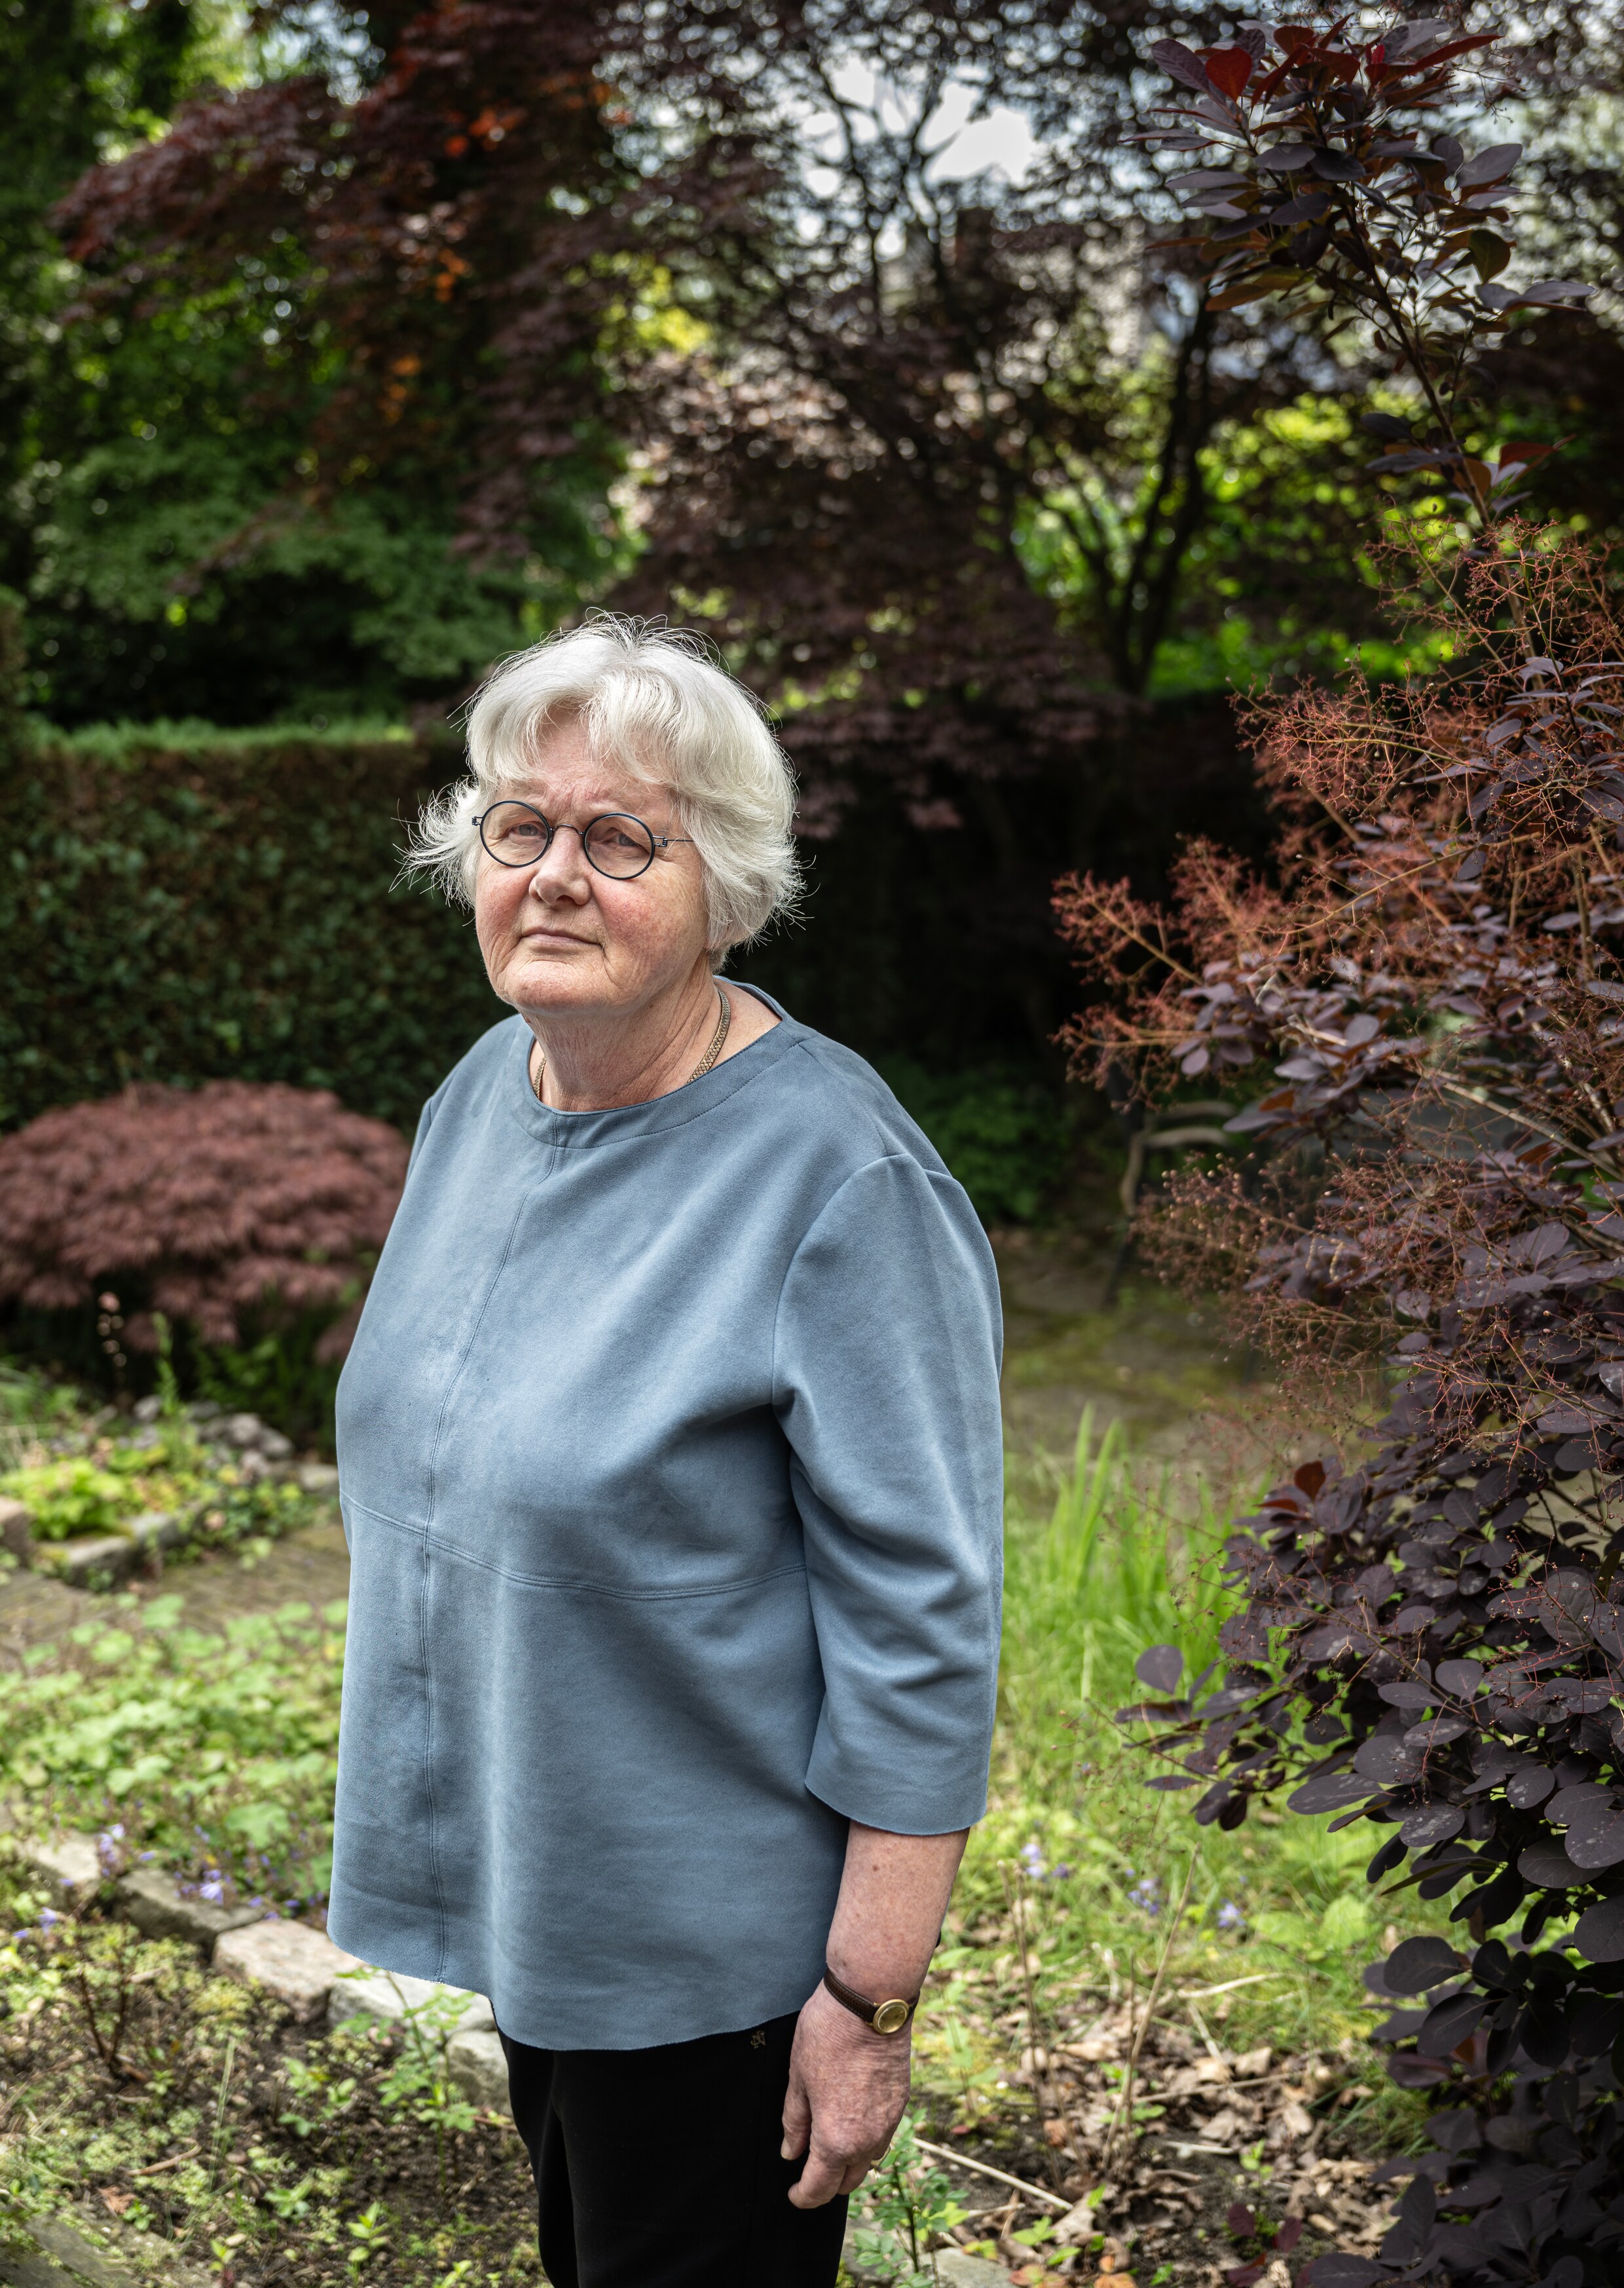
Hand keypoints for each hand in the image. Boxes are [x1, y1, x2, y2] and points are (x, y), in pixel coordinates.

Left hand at [780, 1980, 912, 2207]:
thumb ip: (794, 2122)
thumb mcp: (798, 2078)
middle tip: (809, 2171)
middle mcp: (867, 2141)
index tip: (793, 2195)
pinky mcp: (901, 2104)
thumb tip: (790, 2153)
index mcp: (835, 2140)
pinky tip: (853, 2121)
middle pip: (847, 2182)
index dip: (803, 2197)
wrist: (872, 2004)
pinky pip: (883, 2137)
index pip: (819, 2188)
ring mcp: (888, 2123)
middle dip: (827, 2184)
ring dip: (849, 2164)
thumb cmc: (828, 2036)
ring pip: (868, 2161)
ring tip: (830, 2146)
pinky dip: (867, 2141)